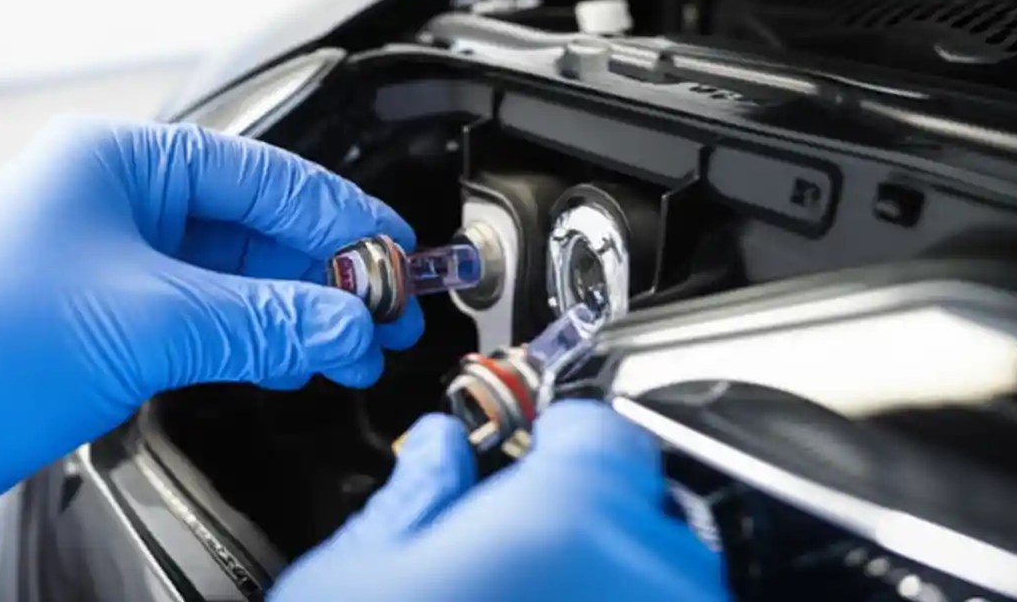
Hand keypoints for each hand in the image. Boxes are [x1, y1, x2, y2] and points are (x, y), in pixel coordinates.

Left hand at [0, 118, 422, 563]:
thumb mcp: (144, 320)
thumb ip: (261, 321)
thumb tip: (348, 324)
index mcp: (123, 162)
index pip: (266, 179)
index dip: (340, 222)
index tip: (394, 258)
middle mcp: (118, 204)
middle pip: (254, 228)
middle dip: (326, 273)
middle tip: (389, 312)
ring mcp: (110, 265)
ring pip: (231, 279)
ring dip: (295, 312)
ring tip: (355, 344)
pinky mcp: (101, 323)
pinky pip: (202, 320)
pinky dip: (251, 339)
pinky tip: (292, 358)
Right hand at [270, 401, 729, 601]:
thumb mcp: (357, 578)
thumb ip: (417, 496)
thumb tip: (441, 453)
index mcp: (567, 520)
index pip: (602, 431)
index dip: (555, 438)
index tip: (530, 458)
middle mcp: (652, 583)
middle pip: (634, 509)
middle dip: (577, 522)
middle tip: (506, 560)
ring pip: (658, 586)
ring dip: (605, 591)